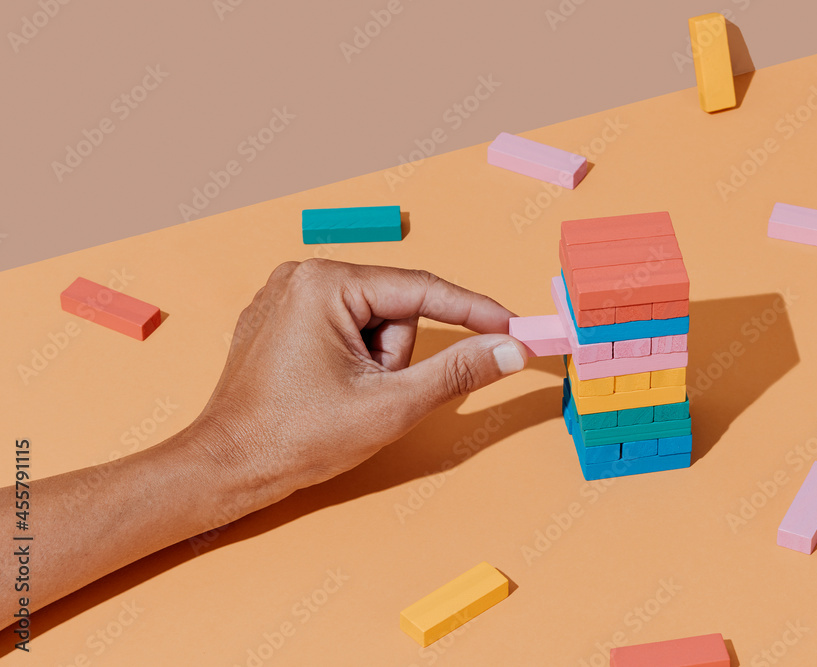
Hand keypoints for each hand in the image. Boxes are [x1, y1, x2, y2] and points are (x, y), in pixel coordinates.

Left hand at [189, 259, 527, 503]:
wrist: (226, 468)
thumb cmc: (295, 437)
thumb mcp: (390, 406)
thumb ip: (457, 371)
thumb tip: (507, 349)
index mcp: (325, 284)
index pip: (422, 290)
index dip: (474, 311)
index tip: (513, 325)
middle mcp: (301, 276)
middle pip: (393, 309)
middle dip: (395, 357)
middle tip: (370, 395)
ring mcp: (285, 296)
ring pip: (370, 322)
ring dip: (374, 363)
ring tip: (342, 396)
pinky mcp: (279, 319)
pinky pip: (342, 329)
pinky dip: (351, 360)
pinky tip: (325, 389)